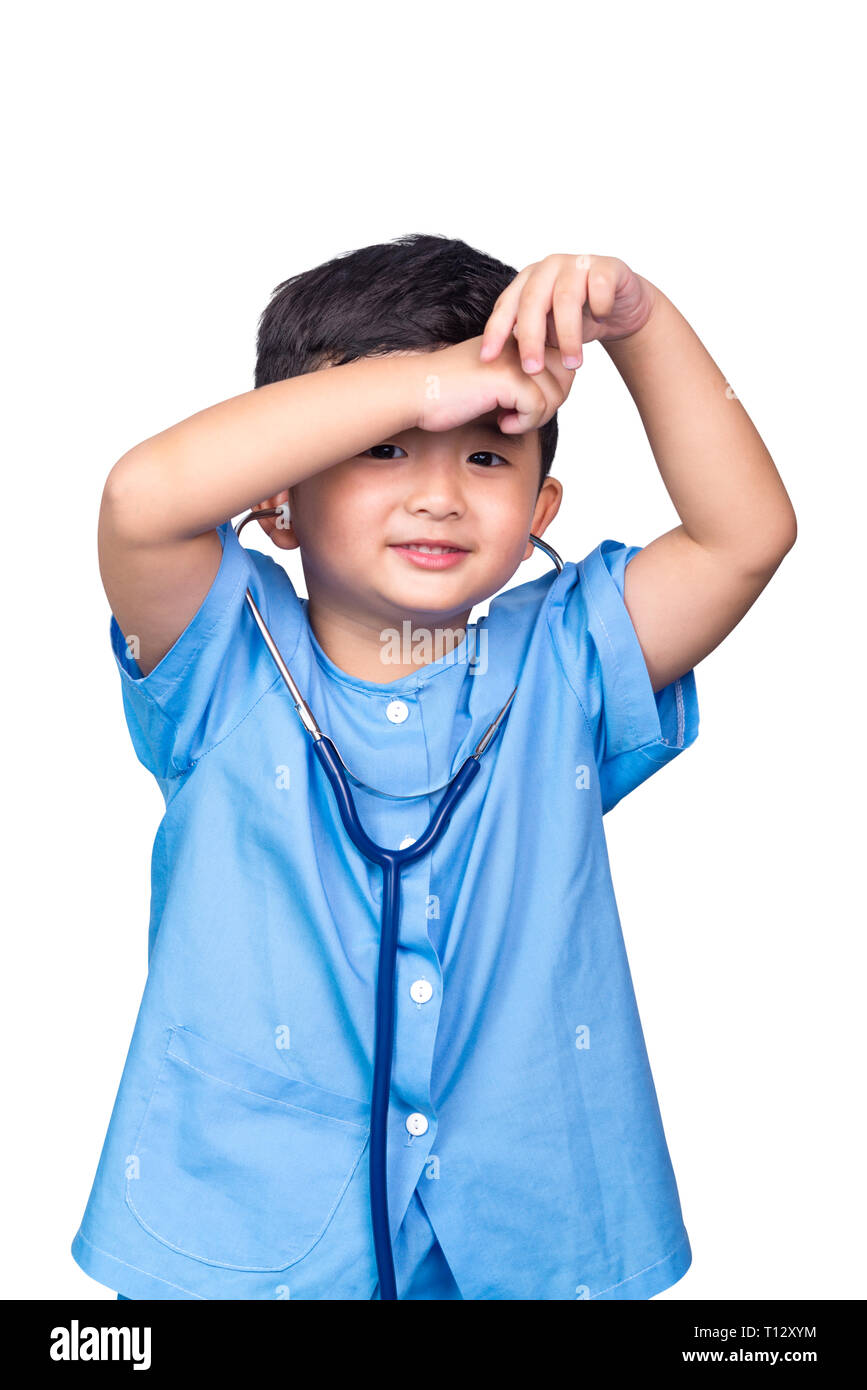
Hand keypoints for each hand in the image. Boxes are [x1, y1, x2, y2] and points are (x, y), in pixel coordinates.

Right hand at [405, 334, 575, 434]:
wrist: (414, 391)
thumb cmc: (447, 391)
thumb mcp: (492, 378)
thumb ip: (521, 377)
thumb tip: (557, 393)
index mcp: (516, 336)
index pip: (561, 359)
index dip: (551, 388)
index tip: (525, 404)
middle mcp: (518, 340)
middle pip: (566, 375)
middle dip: (550, 403)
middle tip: (522, 415)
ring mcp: (513, 357)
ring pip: (557, 394)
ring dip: (536, 417)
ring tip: (510, 420)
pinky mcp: (507, 378)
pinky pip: (538, 408)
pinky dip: (523, 424)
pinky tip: (501, 423)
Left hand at [479, 253, 657, 373]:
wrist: (620, 308)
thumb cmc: (578, 320)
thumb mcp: (548, 332)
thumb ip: (528, 339)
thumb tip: (501, 367)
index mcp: (529, 281)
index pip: (506, 305)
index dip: (495, 331)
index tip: (488, 359)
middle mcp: (549, 268)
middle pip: (533, 301)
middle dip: (531, 339)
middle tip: (532, 370)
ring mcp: (578, 263)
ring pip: (566, 298)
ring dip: (569, 336)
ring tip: (573, 365)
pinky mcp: (607, 266)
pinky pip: (599, 288)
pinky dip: (599, 308)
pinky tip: (601, 318)